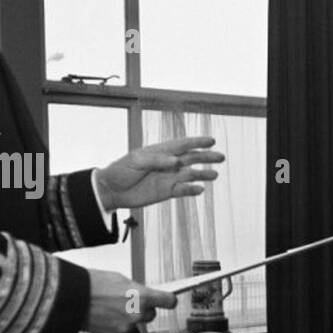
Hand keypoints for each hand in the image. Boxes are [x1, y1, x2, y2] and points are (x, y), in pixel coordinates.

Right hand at [83, 269, 177, 332]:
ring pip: (135, 322)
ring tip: (110, 304)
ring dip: (127, 315)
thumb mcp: (120, 279)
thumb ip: (136, 289)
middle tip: (129, 300)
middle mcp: (136, 314)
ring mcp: (125, 326)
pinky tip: (104, 312)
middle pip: (151, 314)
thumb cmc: (92, 284)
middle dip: (144, 308)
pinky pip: (120, 328)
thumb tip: (143, 294)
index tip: (168, 299)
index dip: (168, 300)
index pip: (169, 301)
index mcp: (142, 297)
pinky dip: (115, 322)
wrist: (70, 297)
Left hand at [95, 136, 222, 209]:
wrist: (112, 190)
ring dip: (203, 174)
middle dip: (206, 157)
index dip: (197, 142)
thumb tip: (176, 161)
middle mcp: (168, 164)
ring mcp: (169, 178)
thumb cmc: (121, 170)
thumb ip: (157, 160)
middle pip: (191, 159)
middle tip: (220, 157)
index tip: (211, 140)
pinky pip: (182, 191)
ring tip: (215, 175)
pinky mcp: (167, 192)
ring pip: (190, 175)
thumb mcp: (136, 160)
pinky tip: (200, 189)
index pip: (182, 145)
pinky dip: (191, 190)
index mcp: (161, 151)